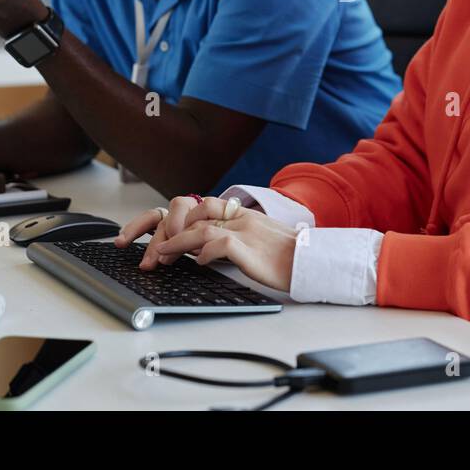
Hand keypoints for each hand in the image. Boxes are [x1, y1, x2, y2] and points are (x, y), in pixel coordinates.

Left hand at [116, 196, 296, 292]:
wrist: (311, 262)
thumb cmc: (289, 257)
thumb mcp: (261, 240)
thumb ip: (239, 237)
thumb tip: (213, 248)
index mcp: (245, 214)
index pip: (206, 206)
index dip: (184, 218)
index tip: (170, 233)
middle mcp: (242, 218)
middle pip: (197, 214)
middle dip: (173, 230)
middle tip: (159, 249)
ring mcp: (245, 231)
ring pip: (201, 228)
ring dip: (177, 243)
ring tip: (163, 256)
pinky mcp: (248, 248)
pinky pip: (218, 244)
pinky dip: (204, 253)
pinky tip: (199, 263)